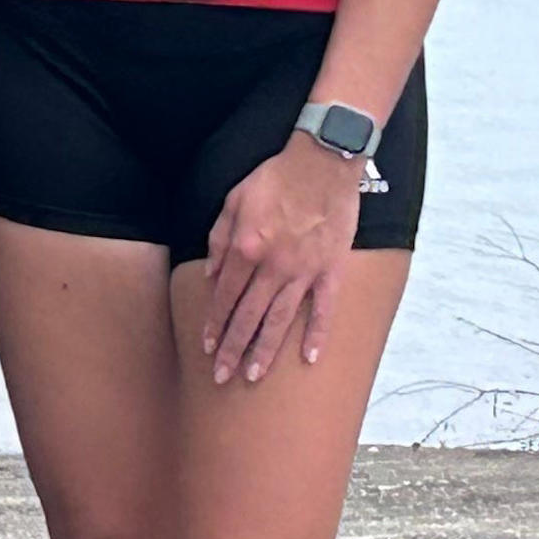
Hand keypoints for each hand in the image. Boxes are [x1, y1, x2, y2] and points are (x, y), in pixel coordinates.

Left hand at [199, 141, 364, 387]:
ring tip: (253, 375)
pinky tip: (310, 358)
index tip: (206, 347)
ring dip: (265, 350)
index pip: (224, 297)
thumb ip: (219, 239)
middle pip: (248, 316)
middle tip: (221, 376)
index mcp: (246, 248)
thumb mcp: (234, 200)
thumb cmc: (275, 177)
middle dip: (232, 349)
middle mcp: (273, 266)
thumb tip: (211, 275)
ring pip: (280, 319)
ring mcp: (305, 271)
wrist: (323, 162)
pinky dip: (318, 334)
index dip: (214, 324)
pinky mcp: (332, 269)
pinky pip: (325, 308)